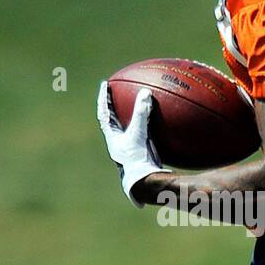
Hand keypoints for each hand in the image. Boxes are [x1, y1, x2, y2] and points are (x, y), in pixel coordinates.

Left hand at [96, 82, 167, 205]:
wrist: (144, 180)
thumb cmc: (137, 159)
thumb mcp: (138, 133)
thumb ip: (141, 114)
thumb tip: (146, 93)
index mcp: (113, 136)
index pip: (104, 112)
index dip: (104, 98)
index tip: (105, 84)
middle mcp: (119, 140)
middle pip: (113, 117)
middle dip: (114, 103)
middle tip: (116, 88)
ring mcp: (131, 145)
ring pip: (128, 125)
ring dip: (131, 113)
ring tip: (135, 99)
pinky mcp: (142, 150)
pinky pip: (145, 131)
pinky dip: (150, 122)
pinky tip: (160, 116)